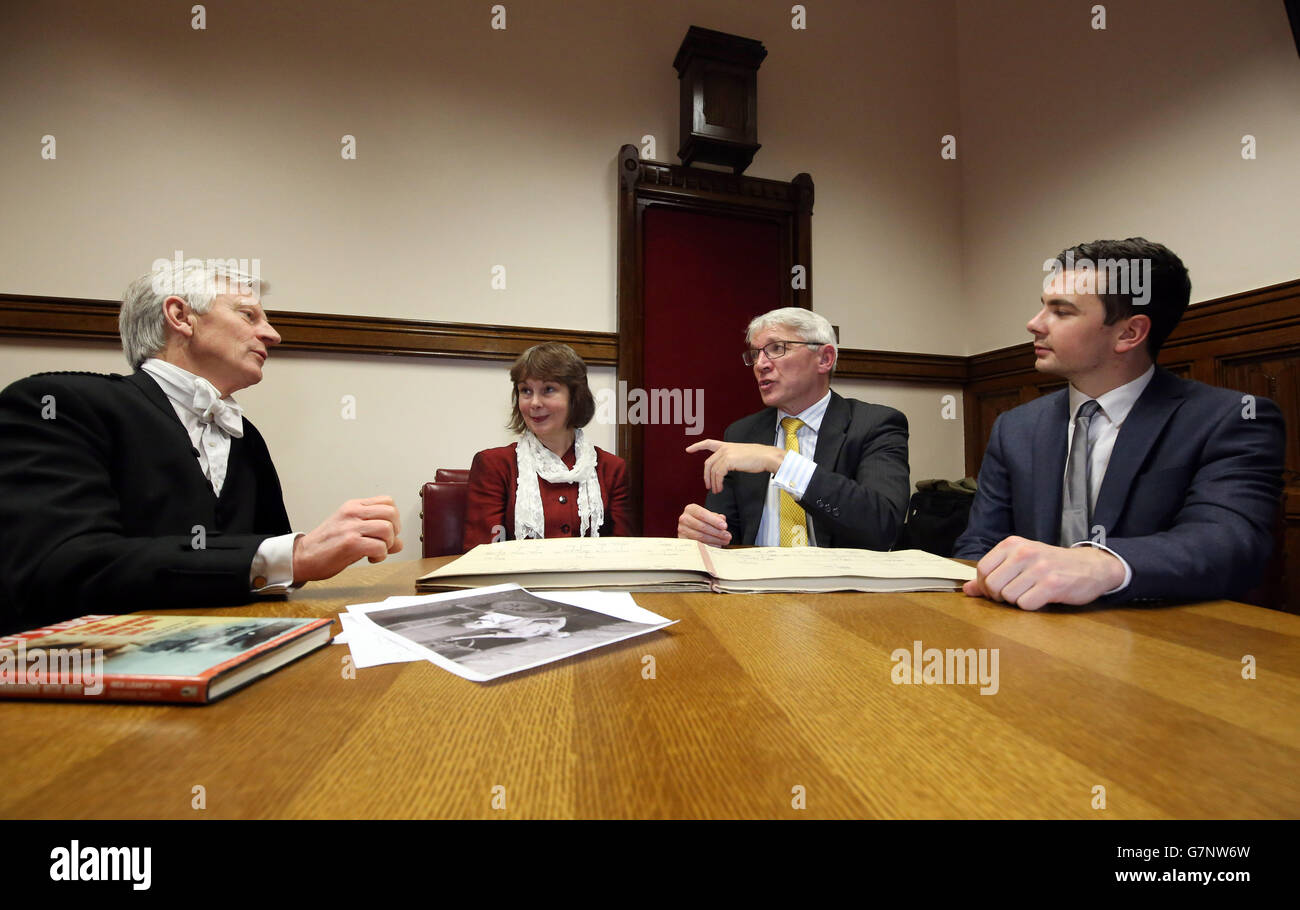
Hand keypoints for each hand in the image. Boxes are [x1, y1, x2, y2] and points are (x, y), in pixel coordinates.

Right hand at [293, 495, 402, 583]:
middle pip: (391, 513)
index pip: (387, 501)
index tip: (388, 531)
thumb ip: (375, 532)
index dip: (393, 518)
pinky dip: (381, 555)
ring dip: (388, 544)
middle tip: (385, 542)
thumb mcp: (351, 531)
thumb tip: (398, 543)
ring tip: (376, 551)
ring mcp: (351, 527)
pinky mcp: (350, 543)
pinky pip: (380, 546)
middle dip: (395, 531)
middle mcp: (353, 513)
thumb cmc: (325, 545)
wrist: (302, 557)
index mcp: (353, 506)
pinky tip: (370, 558)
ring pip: (388, 529)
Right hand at [677, 503, 731, 546]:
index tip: (725, 526)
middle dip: (717, 532)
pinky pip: (697, 545)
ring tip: (725, 541)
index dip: (714, 521)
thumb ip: (716, 517)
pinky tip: (717, 545)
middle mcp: (684, 518)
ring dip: (715, 540)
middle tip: (728, 536)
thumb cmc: (703, 520)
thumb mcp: (710, 516)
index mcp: (690, 509)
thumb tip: (722, 520)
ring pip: (700, 536)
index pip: (702, 514)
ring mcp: (682, 530)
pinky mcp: (683, 541)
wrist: (691, 528)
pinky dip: (709, 546)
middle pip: (702, 526)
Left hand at [684, 439, 784, 493]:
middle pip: (708, 463)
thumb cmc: (758, 458)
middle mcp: (724, 448)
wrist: (766, 457)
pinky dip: (718, 483)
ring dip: (713, 483)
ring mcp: (726, 454)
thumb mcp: (741, 455)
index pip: (708, 443)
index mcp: (727, 445)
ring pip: (712, 470)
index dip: (697, 446)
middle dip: (706, 476)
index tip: (688, 449)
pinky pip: (718, 474)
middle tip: (708, 486)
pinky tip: (720, 488)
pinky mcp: (728, 461)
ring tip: (716, 490)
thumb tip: (725, 469)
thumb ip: (731, 459)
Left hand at [961, 536, 1124, 609]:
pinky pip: (1025, 604)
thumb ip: (993, 573)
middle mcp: (1024, 553)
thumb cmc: (1052, 564)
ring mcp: (1039, 568)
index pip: (982, 569)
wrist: (1092, 566)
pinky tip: (1041, 598)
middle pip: (992, 585)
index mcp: (1012, 544)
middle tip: (1015, 594)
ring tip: (1031, 593)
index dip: (985, 585)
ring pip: (1008, 596)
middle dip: (999, 596)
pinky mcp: (1052, 585)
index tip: (997, 589)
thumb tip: (966, 590)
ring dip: (1017, 601)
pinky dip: (1031, 606)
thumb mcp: (1020, 562)